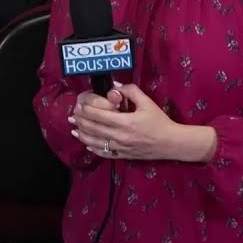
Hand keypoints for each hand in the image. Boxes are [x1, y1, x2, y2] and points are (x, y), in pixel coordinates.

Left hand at [71, 83, 216, 161]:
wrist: (170, 142)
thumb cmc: (159, 121)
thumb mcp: (147, 103)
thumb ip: (131, 92)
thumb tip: (115, 86)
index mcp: (125, 121)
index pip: (99, 115)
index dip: (87, 110)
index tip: (80, 105)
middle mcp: (120, 136)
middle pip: (94, 128)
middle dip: (81, 121)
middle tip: (72, 115)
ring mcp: (120, 147)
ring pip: (95, 142)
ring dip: (83, 135)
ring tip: (74, 129)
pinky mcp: (123, 155)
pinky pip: (104, 153)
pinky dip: (93, 149)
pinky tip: (87, 144)